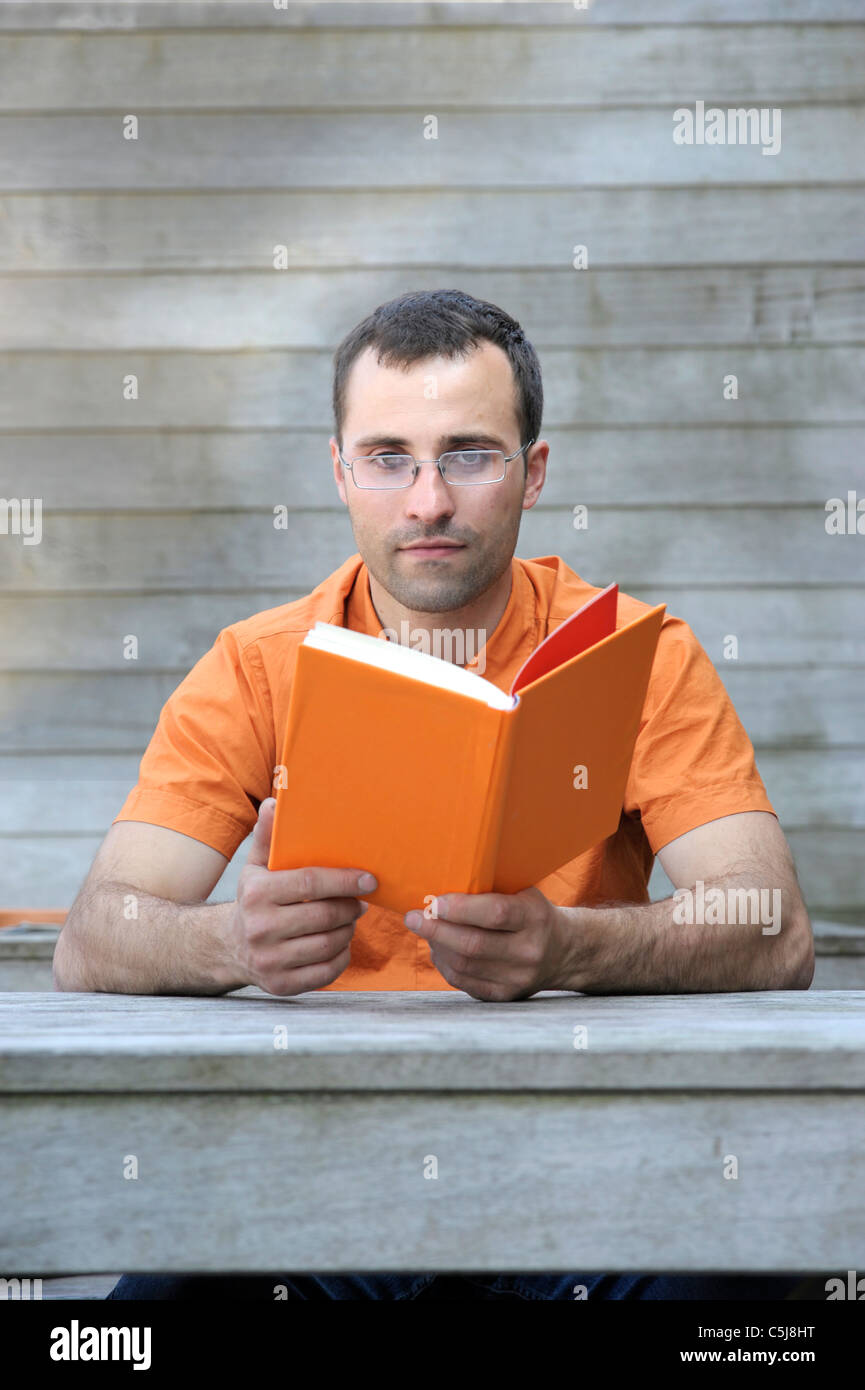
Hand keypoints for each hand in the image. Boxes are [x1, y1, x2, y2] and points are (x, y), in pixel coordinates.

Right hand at [224, 797, 375, 994]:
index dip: (345, 880)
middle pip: (325, 916)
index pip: (311, 883)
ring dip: (348, 930)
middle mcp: (260, 928)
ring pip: (330, 944)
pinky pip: (327, 971)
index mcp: (256, 894)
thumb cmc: (254, 898)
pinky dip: (341, 955)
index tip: (370, 880)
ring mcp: (270, 960)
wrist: (228, 946)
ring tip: (349, 919)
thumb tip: (273, 803)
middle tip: (360, 901)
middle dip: (350, 907)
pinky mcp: (281, 985)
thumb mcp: (256, 866)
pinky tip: (338, 942)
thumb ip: (268, 836)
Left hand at [404, 885, 568, 1000]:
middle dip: (436, 930)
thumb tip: (438, 888)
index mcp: (535, 917)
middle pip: (473, 945)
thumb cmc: (531, 912)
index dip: (460, 909)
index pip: (494, 913)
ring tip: (424, 930)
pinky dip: (445, 965)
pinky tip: (438, 949)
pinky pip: (464, 982)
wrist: (564, 951)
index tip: (433, 902)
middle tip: (412, 917)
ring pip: (464, 966)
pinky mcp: (505, 995)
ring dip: (436, 946)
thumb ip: (490, 891)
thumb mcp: (523, 893)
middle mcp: (529, 950)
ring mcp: (518, 978)